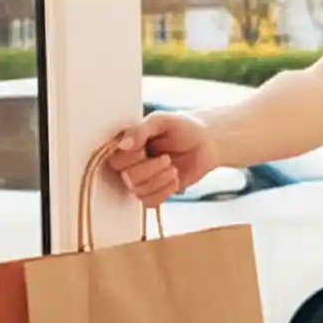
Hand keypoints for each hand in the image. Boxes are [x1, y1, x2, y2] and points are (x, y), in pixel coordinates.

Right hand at [105, 111, 220, 207]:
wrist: (207, 142)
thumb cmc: (184, 127)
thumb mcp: (162, 120)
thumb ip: (140, 130)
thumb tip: (123, 144)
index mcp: (128, 145)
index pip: (116, 161)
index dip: (132, 158)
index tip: (146, 148)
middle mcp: (131, 164)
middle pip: (127, 179)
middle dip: (150, 169)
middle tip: (167, 158)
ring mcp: (143, 180)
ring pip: (139, 192)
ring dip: (160, 180)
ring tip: (173, 168)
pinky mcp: (155, 192)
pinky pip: (150, 202)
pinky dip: (165, 191)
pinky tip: (175, 179)